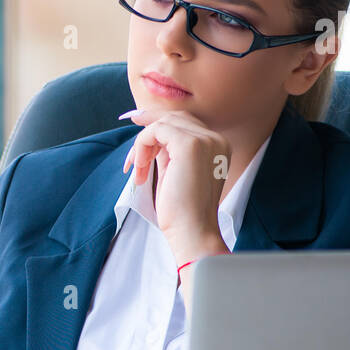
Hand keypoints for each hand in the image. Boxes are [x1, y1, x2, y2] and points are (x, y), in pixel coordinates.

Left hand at [122, 109, 231, 263]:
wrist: (192, 231)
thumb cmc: (182, 211)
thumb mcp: (175, 173)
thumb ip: (168, 152)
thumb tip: (151, 137)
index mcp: (217, 146)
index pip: (184, 122)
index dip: (157, 123)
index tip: (137, 126)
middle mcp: (215, 139)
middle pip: (174, 118)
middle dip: (148, 133)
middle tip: (132, 158)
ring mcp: (205, 140)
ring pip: (162, 123)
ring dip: (142, 144)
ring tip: (138, 171)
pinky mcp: (190, 144)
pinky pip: (156, 130)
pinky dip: (142, 145)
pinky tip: (140, 169)